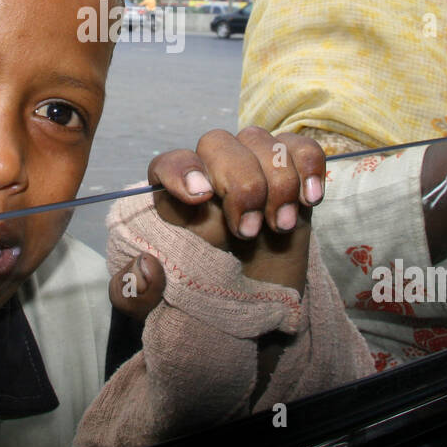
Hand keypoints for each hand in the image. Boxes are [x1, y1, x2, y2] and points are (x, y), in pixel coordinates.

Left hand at [109, 127, 326, 319]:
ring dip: (277, 182)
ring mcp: (252, 166)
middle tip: (248, 232)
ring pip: (260, 140)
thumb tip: (147, 267)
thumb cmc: (198, 297)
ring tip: (279, 227)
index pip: (168, 163)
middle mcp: (210, 170)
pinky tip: (310, 201)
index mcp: (172, 195)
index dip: (182, 171)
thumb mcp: (155, 306)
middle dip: (240, 183)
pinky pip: (301, 147)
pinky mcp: (291, 174)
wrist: (253, 306)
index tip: (200, 196)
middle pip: (218, 143)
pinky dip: (309, 166)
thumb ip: (136, 293)